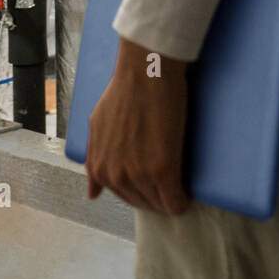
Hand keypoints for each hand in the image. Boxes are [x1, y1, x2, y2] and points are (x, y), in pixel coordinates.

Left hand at [85, 37, 190, 213]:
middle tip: (168, 177)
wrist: (145, 74)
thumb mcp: (97, 127)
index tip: (153, 181)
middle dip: (156, 195)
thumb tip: (92, 193)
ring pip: (160, 205)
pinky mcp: (163, 170)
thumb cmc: (124, 93)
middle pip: (143, 203)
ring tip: (178, 178)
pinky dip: (183, 200)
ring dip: (170, 196)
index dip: (142, 190)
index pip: (125, 197)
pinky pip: (176, 202)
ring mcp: (138, 174)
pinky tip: (186, 190)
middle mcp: (115, 175)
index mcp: (100, 167)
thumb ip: (94, 160)